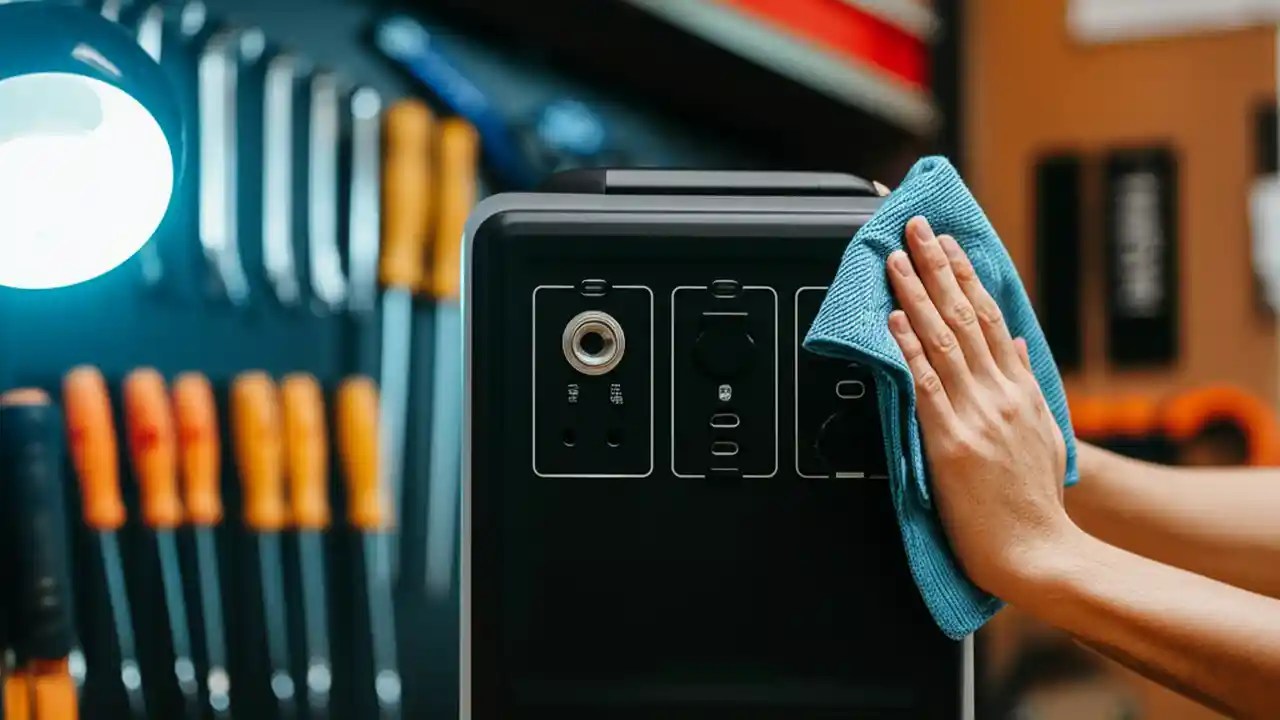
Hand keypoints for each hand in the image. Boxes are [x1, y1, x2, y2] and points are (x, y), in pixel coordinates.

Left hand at [886, 217, 1068, 598]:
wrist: (1039, 554)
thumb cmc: (1035, 503)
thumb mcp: (1045, 432)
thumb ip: (1027, 382)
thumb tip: (1015, 339)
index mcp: (1019, 391)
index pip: (989, 317)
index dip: (965, 276)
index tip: (948, 244)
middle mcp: (999, 395)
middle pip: (964, 316)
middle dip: (937, 267)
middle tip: (915, 229)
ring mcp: (976, 416)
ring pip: (942, 341)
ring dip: (915, 295)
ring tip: (895, 261)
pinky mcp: (951, 443)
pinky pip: (926, 386)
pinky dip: (909, 349)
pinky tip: (894, 321)